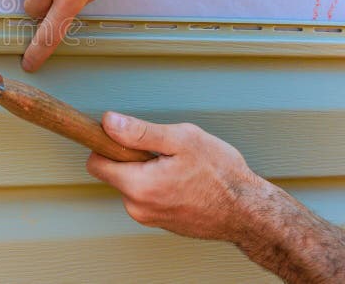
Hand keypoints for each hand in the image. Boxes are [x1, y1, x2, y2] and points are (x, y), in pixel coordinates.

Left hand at [86, 112, 263, 240]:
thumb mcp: (182, 140)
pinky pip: (147, 195)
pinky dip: (157, 184)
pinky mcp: (160, 222)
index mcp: (139, 186)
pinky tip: (182, 180)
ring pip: (131, 183)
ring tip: (178, 167)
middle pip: (114, 172)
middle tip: (163, 152)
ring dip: (147, 171)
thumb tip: (109, 122)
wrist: (250, 212)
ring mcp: (149, 217)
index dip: (105, 145)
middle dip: (132, 157)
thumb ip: (139, 132)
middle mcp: (138, 207)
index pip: (95, 163)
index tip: (121, 135)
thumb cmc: (222, 175)